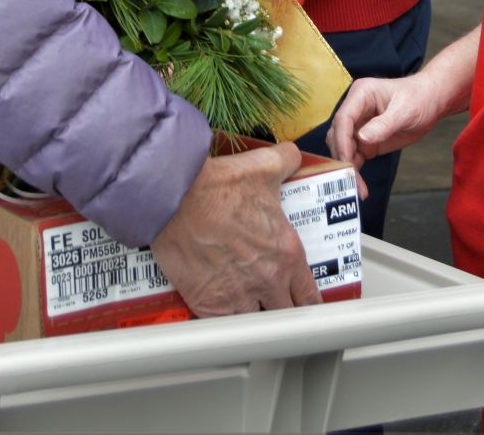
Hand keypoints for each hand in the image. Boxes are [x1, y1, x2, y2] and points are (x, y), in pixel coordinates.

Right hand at [150, 144, 318, 315]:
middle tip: (274, 306)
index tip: (303, 301)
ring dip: (253, 318)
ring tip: (246, 312)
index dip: (308, 300)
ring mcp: (239, 297)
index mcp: (286, 252)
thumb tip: (293, 156)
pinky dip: (223, 322)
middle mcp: (268, 279)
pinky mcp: (208, 305)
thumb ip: (285, 162)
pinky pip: (223, 327)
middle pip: (287, 315)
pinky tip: (220, 313)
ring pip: (256, 325)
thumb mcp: (261, 167)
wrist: (173, 198)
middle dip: (283, 312)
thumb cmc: (215, 186)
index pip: (310, 294)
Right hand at [326, 67, 455, 194]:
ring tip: (356, 188)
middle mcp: (355, 110)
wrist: (430, 102)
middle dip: (343, 158)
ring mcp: (359, 127)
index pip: (343, 118)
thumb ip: (384, 125)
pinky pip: (354, 157)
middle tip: (350, 180)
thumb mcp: (405, 111)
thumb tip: (362, 139)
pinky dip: (355, 171)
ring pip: (343, 149)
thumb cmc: (419, 98)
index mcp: (361, 95)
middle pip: (338, 136)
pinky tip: (359, 186)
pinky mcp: (365, 141)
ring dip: (347, 168)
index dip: (342, 140)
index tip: (346, 160)